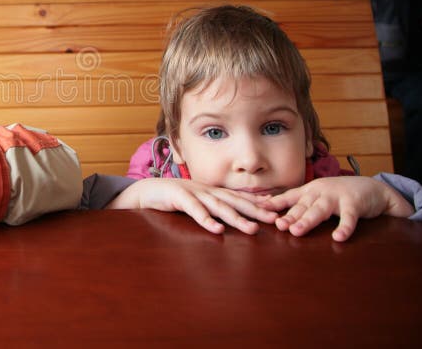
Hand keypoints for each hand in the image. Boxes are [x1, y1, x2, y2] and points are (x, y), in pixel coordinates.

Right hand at [107, 178, 278, 234]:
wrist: (144, 191)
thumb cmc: (171, 199)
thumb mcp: (195, 202)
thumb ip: (211, 207)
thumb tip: (230, 217)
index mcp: (210, 191)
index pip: (238, 197)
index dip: (257, 203)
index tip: (277, 211)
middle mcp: (205, 191)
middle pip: (234, 201)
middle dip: (255, 210)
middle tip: (274, 220)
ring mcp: (192, 193)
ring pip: (218, 207)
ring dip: (236, 218)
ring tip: (252, 229)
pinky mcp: (177, 198)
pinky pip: (194, 210)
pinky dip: (206, 220)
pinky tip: (217, 230)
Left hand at [260, 177, 414, 240]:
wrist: (373, 188)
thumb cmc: (340, 196)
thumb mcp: (319, 197)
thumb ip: (302, 206)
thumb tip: (278, 218)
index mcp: (310, 191)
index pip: (289, 197)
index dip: (274, 203)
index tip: (259, 208)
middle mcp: (320, 192)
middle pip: (302, 206)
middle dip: (289, 216)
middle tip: (278, 226)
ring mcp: (337, 197)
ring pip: (320, 210)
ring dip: (307, 220)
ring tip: (296, 231)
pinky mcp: (355, 204)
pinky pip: (349, 217)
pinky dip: (344, 227)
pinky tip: (338, 237)